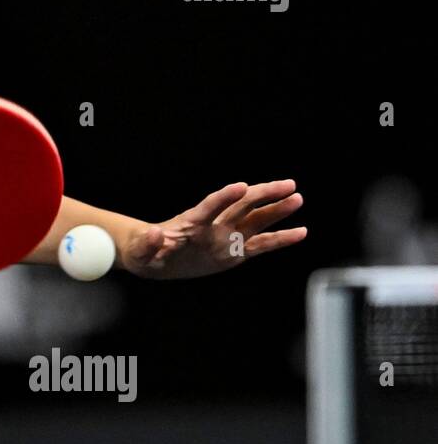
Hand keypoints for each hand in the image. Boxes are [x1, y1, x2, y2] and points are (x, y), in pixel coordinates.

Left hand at [120, 180, 306, 279]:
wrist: (154, 258)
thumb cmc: (145, 252)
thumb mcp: (141, 251)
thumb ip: (148, 244)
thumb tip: (154, 234)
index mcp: (191, 223)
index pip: (211, 207)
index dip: (224, 197)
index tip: (241, 186)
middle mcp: (213, 226)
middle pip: (242, 206)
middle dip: (263, 195)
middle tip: (288, 184)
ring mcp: (226, 237)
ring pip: (256, 220)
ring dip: (276, 210)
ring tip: (297, 198)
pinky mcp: (234, 252)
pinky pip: (261, 244)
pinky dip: (280, 239)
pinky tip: (301, 231)